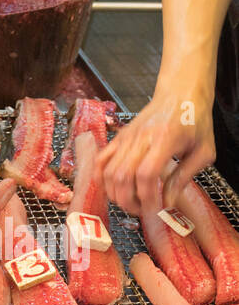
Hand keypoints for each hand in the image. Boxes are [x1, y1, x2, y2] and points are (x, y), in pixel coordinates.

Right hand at [97, 89, 215, 215]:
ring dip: (115, 193)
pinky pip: (101, 161)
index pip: (146, 174)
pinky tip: (110, 188)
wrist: (181, 94)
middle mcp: (141, 139)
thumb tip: (167, 202)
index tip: (155, 208)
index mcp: (165, 139)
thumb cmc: (195, 121)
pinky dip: (100, 179)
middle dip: (129, 200)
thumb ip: (184, 177)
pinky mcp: (119, 138)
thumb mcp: (203, 151)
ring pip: (109, 172)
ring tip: (128, 201)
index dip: (147, 197)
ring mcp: (126, 138)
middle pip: (123, 176)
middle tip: (140, 210)